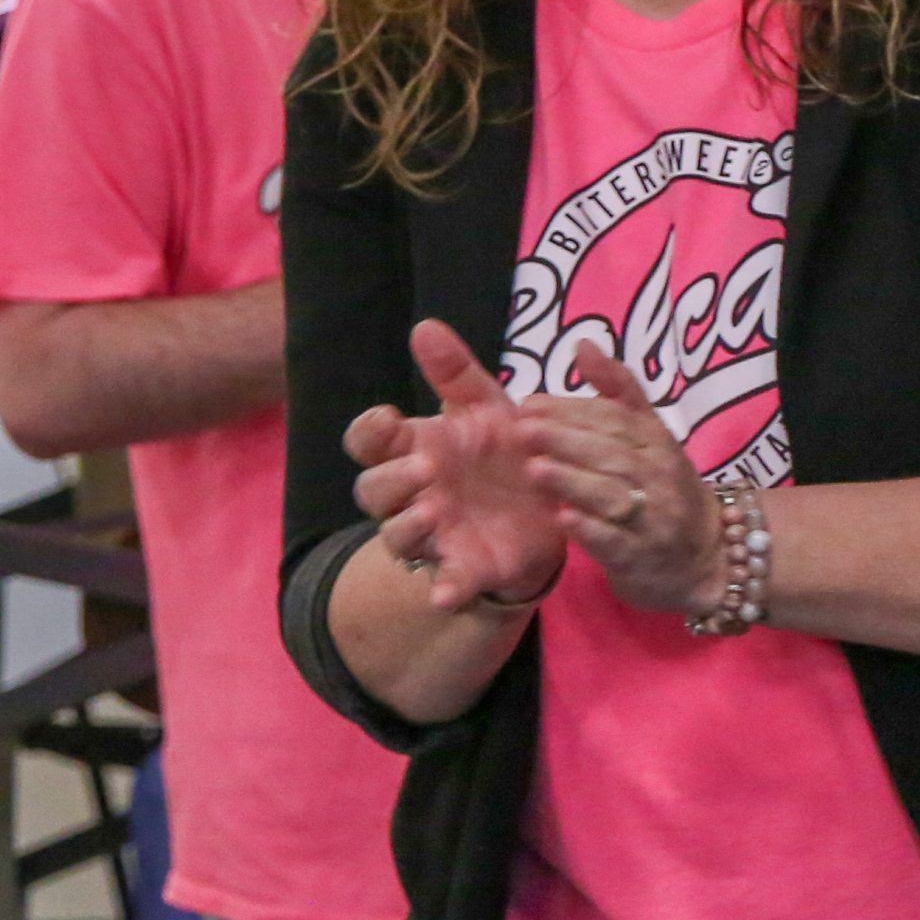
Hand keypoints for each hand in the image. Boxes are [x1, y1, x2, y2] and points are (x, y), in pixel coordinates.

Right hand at [347, 320, 565, 612]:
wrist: (550, 507)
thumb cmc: (505, 452)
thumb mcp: (487, 407)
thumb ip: (456, 371)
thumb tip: (425, 325)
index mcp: (415, 450)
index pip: (369, 441)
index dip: (370, 432)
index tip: (389, 418)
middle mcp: (415, 495)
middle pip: (373, 491)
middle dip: (391, 480)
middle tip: (427, 466)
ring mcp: (435, 535)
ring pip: (398, 538)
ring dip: (408, 527)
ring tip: (435, 511)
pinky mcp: (465, 569)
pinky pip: (444, 584)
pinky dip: (444, 589)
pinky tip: (447, 594)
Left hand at [516, 341, 720, 616]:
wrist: (705, 554)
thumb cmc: (664, 487)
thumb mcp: (649, 434)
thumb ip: (617, 391)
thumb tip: (582, 345)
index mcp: (657, 441)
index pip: (616, 419)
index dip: (572, 410)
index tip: (528, 404)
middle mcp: (659, 475)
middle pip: (612, 453)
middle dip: (566, 440)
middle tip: (521, 430)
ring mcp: (654, 517)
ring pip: (613, 494)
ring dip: (574, 481)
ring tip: (535, 469)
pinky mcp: (642, 556)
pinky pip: (617, 540)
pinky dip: (591, 529)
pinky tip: (563, 518)